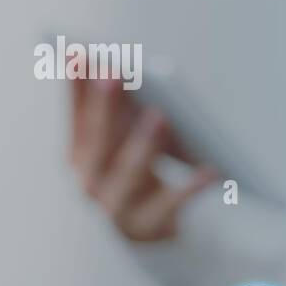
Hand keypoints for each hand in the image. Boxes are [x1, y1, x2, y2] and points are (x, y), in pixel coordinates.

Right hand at [69, 75, 215, 240]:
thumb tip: (120, 69)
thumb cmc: (143, 174)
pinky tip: (209, 171)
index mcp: (81, 156)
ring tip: (159, 116)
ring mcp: (118, 208)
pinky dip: (190, 188)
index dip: (76, 87)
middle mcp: (91, 182)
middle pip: (98, 143)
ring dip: (143, 144)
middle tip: (114, 76)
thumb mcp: (131, 139)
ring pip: (129, 174)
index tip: (78, 53)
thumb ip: (125, 109)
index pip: (77, 116)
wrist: (156, 232)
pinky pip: (172, 205)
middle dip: (105, 108)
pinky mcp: (150, 227)